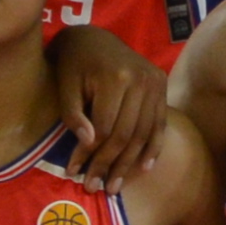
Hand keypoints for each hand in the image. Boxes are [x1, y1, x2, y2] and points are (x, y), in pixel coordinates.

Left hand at [47, 24, 164, 186]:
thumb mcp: (64, 86)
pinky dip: (152, 148)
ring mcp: (154, 83)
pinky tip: (143, 169)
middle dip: (108, 164)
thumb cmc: (72, 63)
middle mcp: (140, 80)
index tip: (74, 172)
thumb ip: (73, 115)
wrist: (93, 37)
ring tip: (114, 186)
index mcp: (115, 77)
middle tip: (94, 187)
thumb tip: (88, 143)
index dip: (89, 154)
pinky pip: (159, 124)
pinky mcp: (161, 87)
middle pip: (125, 134)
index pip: (104, 127)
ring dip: (128, 164)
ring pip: (142, 134)